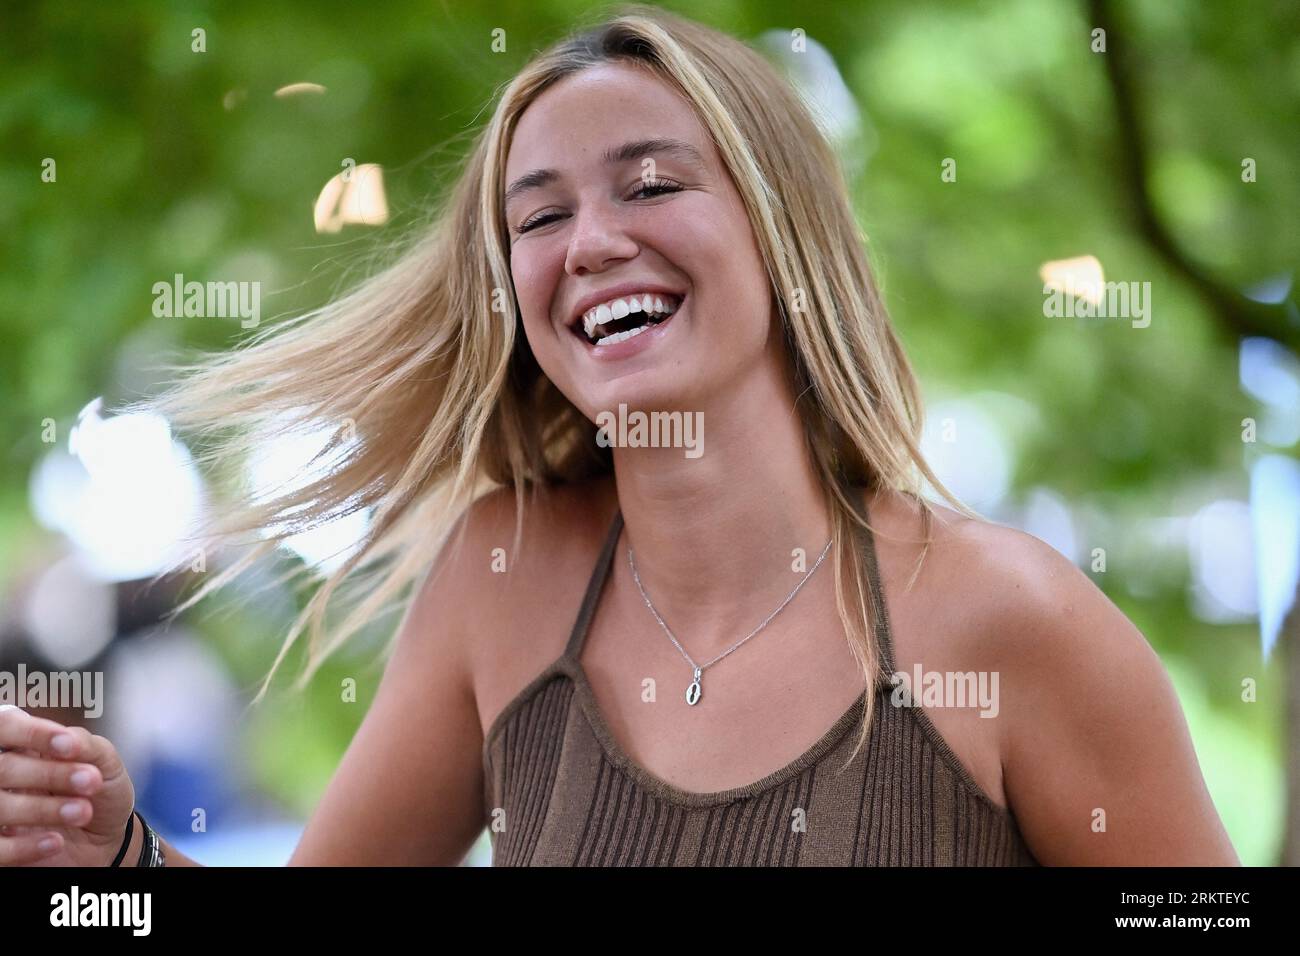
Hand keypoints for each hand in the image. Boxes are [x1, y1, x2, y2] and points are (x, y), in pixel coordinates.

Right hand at [0, 705, 135, 865]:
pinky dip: (25, 846)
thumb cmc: (101, 792)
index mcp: (26, 747)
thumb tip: (66, 738)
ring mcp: (0, 811)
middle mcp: (5, 777)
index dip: (32, 733)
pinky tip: (55, 841)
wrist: (109, 838)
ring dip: (43, 809)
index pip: (7, 726)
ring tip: (83, 811)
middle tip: (90, 781)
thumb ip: (84, 744)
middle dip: (49, 774)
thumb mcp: (104, 762)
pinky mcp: (1, 846)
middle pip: (4, 767)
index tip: (67, 745)